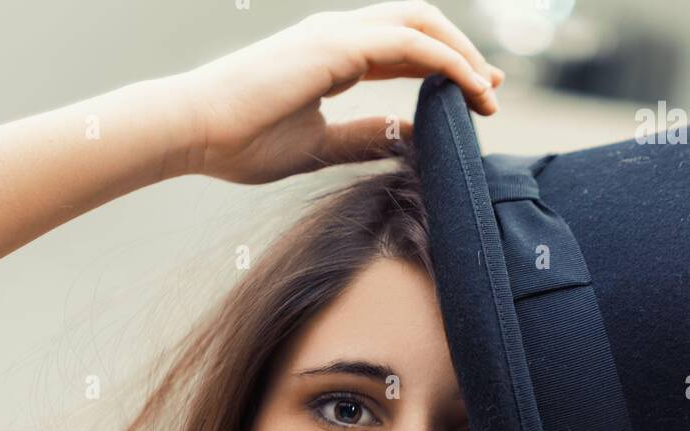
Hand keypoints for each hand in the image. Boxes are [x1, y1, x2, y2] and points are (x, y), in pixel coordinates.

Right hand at [170, 2, 504, 184]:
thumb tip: (407, 141)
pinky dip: (445, 61)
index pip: (404, 49)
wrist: (196, 131)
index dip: (444, 69)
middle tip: (493, 92)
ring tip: (489, 94)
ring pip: (422, 25)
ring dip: (462, 55)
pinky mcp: (337, 45)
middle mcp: (340, 34)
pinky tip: (467, 89)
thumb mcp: (320, 146)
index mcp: (333, 54)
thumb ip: (365, 138)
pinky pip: (408, 43)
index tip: (475, 99)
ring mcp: (338, 34)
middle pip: (420, 26)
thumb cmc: (242, 143)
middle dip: (462, 54)